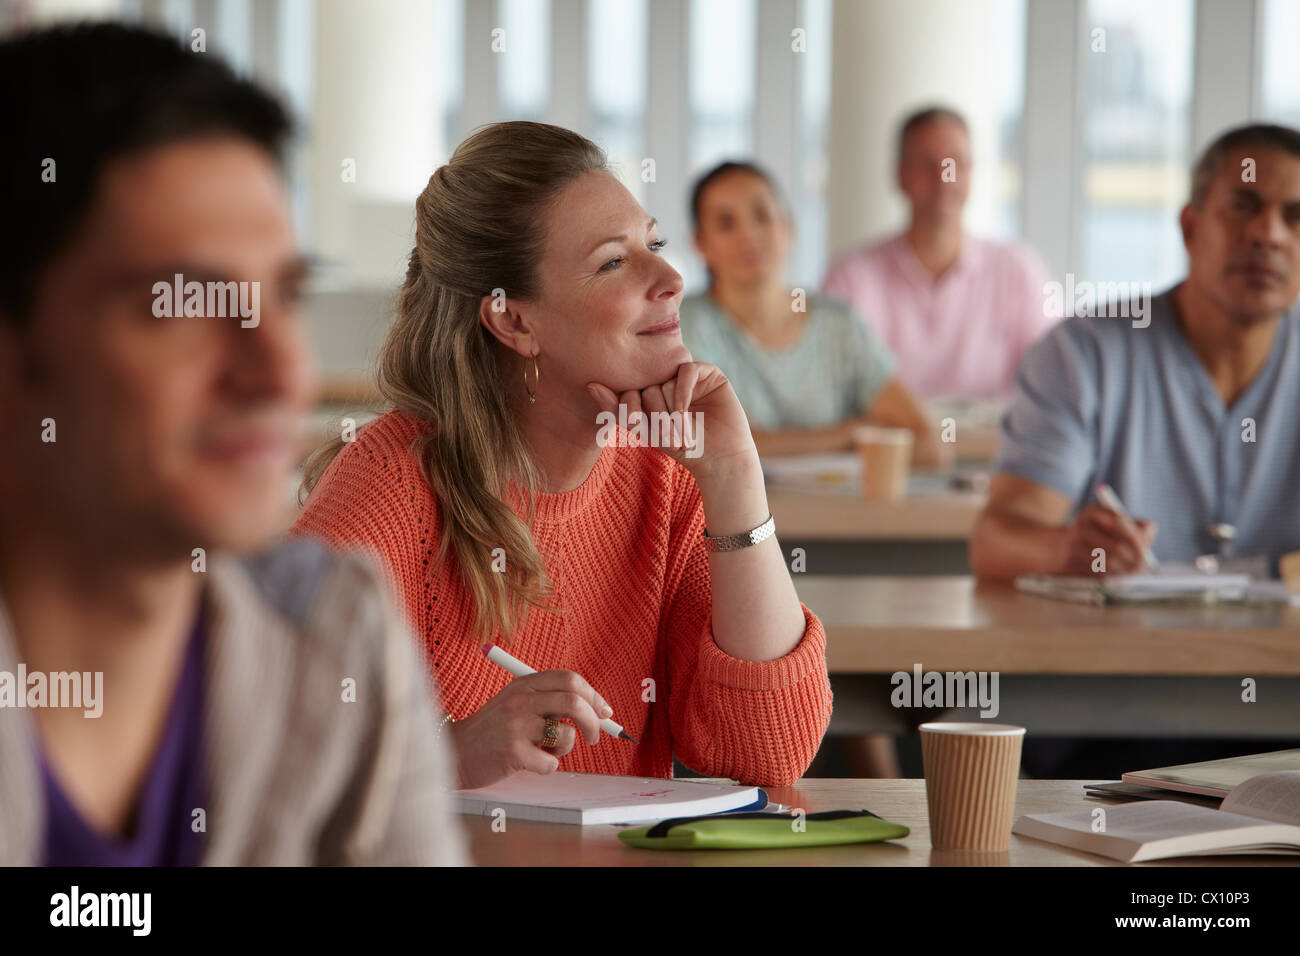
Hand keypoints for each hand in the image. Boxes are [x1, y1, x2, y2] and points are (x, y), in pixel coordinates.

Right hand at [450, 670, 613, 789]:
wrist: (456, 752)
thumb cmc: (495, 730)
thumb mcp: (518, 703)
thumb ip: (551, 702)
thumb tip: (598, 711)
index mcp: (525, 683)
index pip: (570, 679)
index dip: (594, 695)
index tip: (604, 712)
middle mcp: (520, 699)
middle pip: (574, 702)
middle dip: (594, 721)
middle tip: (595, 737)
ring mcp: (515, 725)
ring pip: (566, 734)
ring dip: (566, 747)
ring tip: (547, 750)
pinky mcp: (512, 752)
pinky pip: (551, 762)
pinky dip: (549, 766)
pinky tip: (531, 764)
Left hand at [586, 361, 756, 478]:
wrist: (718, 457)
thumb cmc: (680, 446)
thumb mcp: (644, 430)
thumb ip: (618, 410)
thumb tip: (589, 385)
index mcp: (650, 389)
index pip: (629, 388)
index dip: (631, 408)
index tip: (638, 427)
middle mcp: (667, 378)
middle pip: (647, 384)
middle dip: (655, 413)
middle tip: (666, 434)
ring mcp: (688, 374)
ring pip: (665, 380)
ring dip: (670, 411)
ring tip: (680, 432)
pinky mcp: (708, 373)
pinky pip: (686, 371)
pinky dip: (681, 392)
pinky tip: (683, 411)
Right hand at [1054, 504, 1156, 574]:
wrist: (1064, 547)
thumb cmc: (1101, 536)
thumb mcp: (1117, 524)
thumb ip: (1138, 526)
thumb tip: (1148, 535)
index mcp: (1093, 512)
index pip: (1119, 521)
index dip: (1136, 536)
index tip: (1146, 548)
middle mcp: (1080, 526)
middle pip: (1116, 547)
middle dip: (1135, 559)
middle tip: (1144, 567)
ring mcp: (1072, 546)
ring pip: (1108, 563)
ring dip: (1124, 570)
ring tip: (1132, 572)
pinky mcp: (1068, 564)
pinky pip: (1096, 574)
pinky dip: (1110, 577)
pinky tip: (1115, 575)